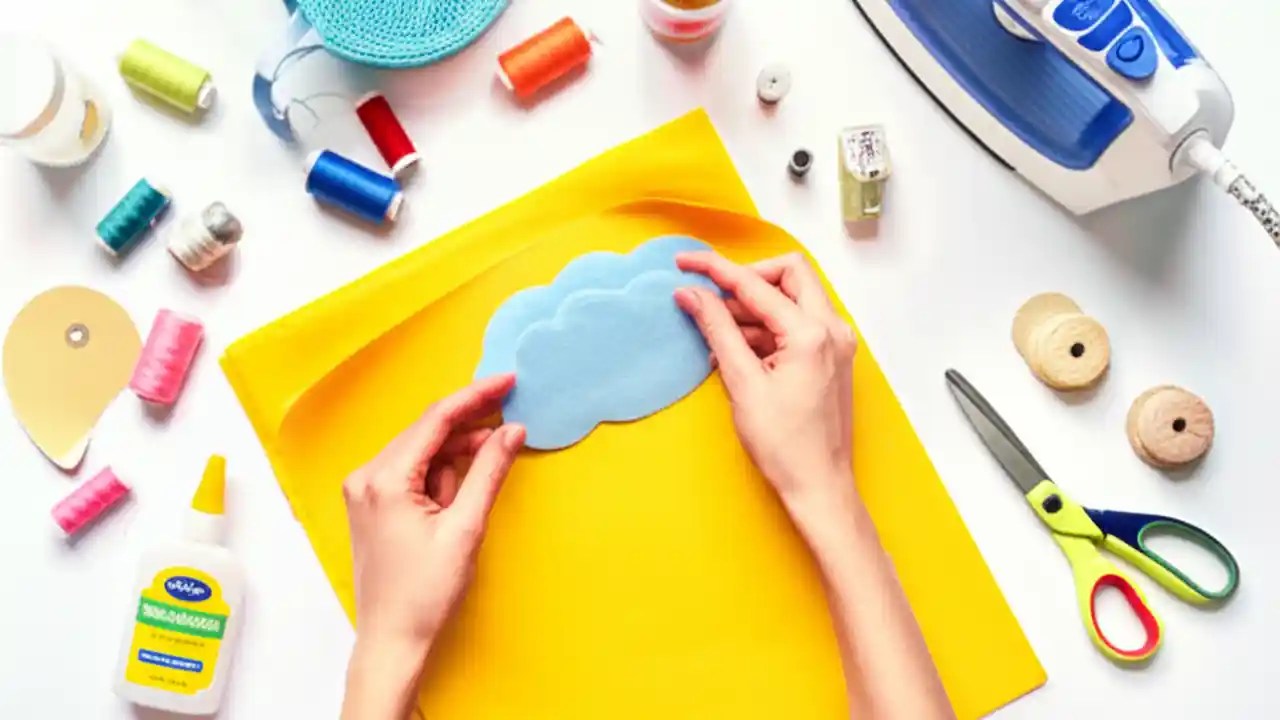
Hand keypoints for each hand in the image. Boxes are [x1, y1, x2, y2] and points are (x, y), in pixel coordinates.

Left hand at [342, 374, 525, 659]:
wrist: (393, 641)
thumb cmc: (424, 594)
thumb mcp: (465, 528)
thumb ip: (489, 472)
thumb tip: (512, 431)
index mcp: (383, 479)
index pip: (435, 420)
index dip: (475, 396)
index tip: (508, 381)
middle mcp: (365, 477)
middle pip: (427, 433)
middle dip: (470, 428)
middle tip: (511, 422)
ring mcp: (365, 491)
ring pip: (423, 452)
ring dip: (457, 456)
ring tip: (486, 474)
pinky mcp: (373, 505)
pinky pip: (414, 472)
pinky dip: (442, 474)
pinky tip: (463, 489)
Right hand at [674, 252, 856, 517]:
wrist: (819, 486)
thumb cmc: (786, 446)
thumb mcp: (743, 383)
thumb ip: (717, 330)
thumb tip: (692, 295)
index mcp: (812, 333)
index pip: (757, 284)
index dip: (716, 270)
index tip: (686, 264)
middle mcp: (833, 330)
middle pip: (787, 275)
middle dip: (746, 279)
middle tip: (711, 297)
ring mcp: (836, 343)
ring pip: (792, 299)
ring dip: (753, 308)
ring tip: (717, 334)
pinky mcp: (832, 357)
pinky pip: (797, 325)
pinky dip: (767, 329)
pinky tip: (737, 350)